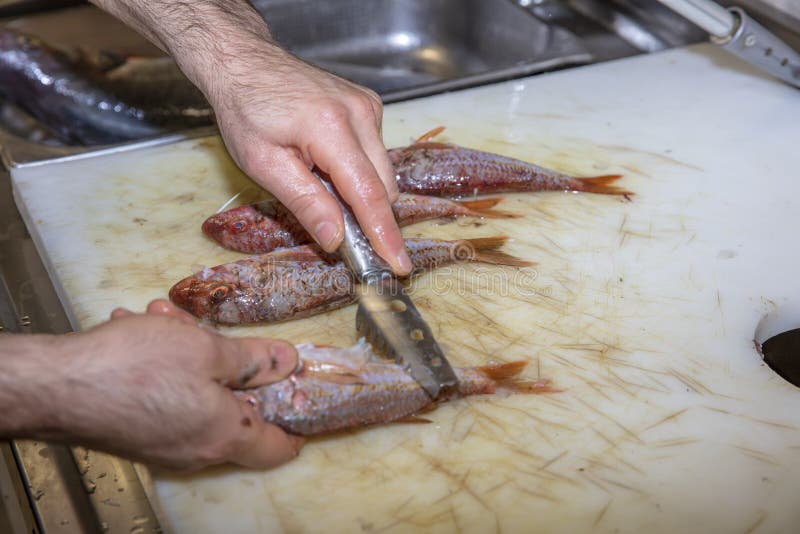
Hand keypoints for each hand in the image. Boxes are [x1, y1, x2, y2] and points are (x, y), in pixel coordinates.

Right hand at [46, 300, 302, 469]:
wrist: (54, 385)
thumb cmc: (135, 367)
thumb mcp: (207, 349)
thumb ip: (253, 359)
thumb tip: (289, 362)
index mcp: (224, 436)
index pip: (277, 448)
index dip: (296, 426)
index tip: (301, 401)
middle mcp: (196, 450)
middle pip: (235, 412)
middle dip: (232, 366)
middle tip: (219, 333)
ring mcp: (164, 444)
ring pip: (197, 395)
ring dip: (191, 354)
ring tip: (168, 319)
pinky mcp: (137, 432)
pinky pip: (166, 398)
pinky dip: (165, 366)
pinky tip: (142, 329)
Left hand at [208, 48, 412, 274]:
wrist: (244, 60)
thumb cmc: (246, 109)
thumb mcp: (264, 164)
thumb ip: (305, 203)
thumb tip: (336, 240)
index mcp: (331, 127)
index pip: (368, 194)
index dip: (383, 234)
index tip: (398, 265)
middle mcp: (359, 113)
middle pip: (384, 186)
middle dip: (370, 217)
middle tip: (345, 239)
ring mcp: (368, 105)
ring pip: (382, 171)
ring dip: (361, 191)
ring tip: (320, 184)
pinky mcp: (368, 104)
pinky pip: (375, 153)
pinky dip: (358, 170)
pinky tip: (327, 163)